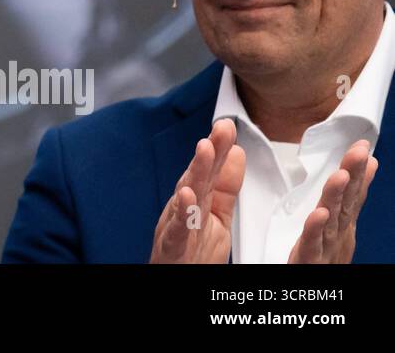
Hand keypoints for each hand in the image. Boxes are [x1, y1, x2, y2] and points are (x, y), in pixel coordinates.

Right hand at [151, 118, 244, 262]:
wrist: (175, 282)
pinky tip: (186, 196)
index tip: (228, 126)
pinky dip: (181, 213)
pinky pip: (177, 229)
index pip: (211, 171)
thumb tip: (235, 153)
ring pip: (186, 196)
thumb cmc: (192, 254)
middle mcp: (185, 209)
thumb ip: (225, 187)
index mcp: (198, 201)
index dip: (219, 148)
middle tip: (220, 129)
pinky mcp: (173, 247)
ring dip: (195, 172)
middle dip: (209, 153)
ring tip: (205, 149)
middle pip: (198, 178)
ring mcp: (177, 226)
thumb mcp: (217, 216)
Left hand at [288, 140, 377, 263]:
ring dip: (336, 196)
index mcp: (343, 222)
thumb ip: (350, 196)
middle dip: (353, 175)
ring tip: (341, 175)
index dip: (358, 170)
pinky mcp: (309, 258)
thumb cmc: (326, 254)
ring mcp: (326, 246)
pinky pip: (311, 242)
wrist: (316, 283)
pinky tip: (319, 214)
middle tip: (359, 152)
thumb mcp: (340, 222)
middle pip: (347, 201)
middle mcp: (338, 232)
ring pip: (332, 218)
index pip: (353, 192)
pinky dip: (316, 228)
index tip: (362, 145)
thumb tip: (365, 166)